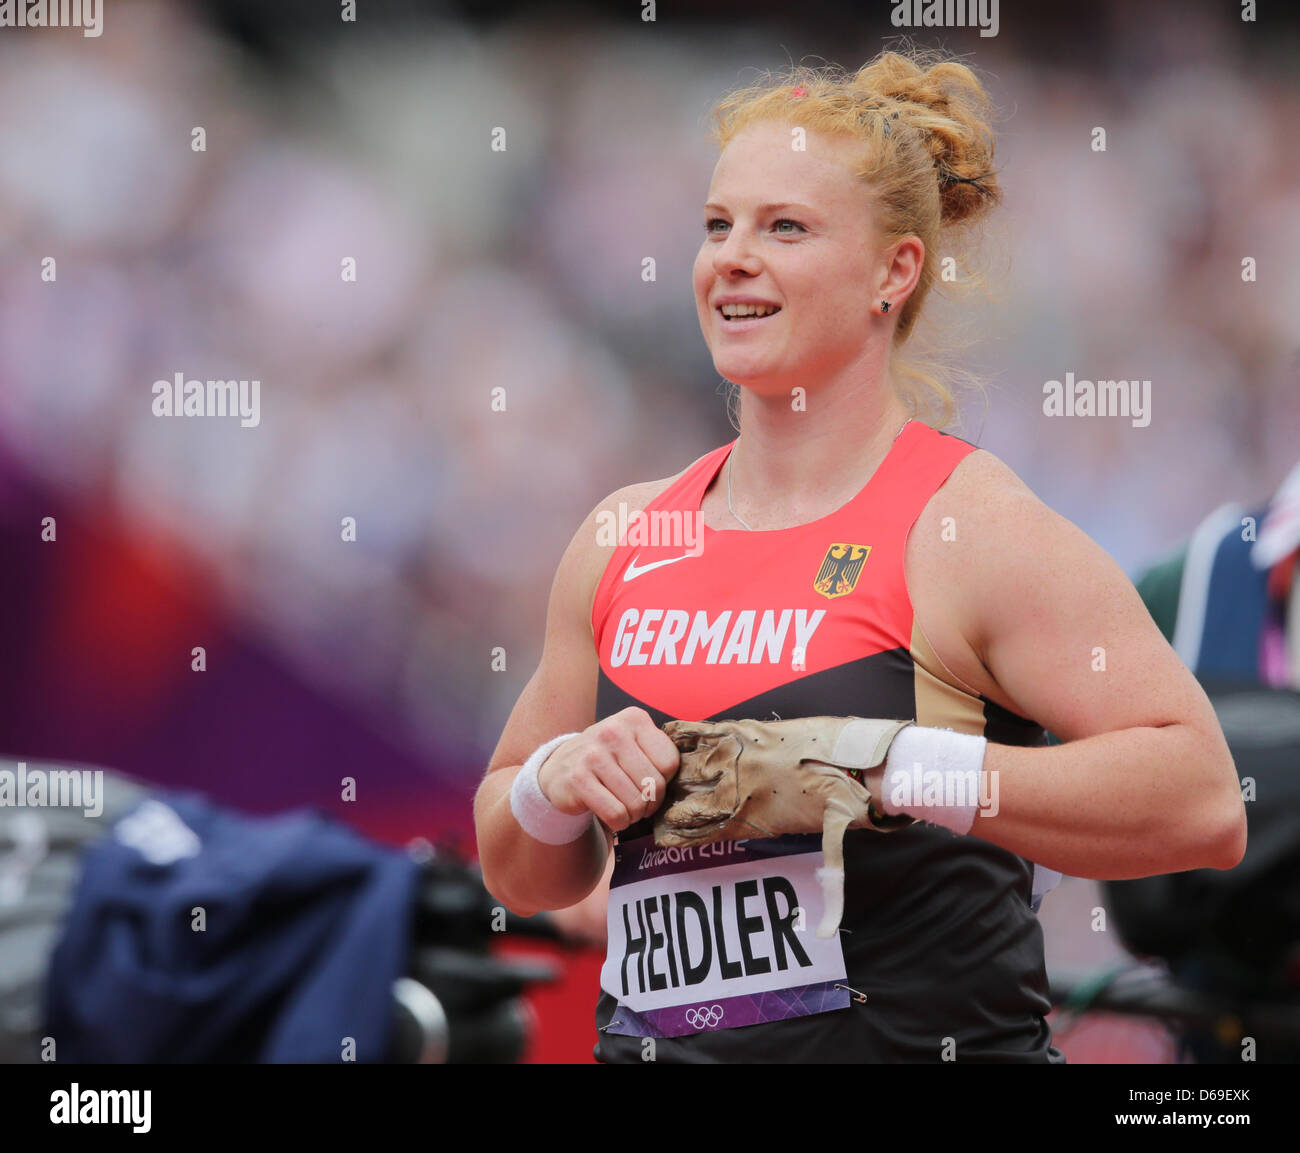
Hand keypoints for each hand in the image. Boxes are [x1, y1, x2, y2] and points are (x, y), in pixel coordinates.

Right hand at [536, 707, 679, 832]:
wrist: (559, 768)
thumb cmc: (608, 760)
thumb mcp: (633, 743)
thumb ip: (658, 753)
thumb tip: (691, 779)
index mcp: (634, 718)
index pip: (670, 762)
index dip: (665, 782)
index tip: (651, 784)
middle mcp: (613, 731)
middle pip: (654, 784)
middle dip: (650, 803)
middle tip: (639, 804)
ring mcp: (593, 754)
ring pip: (636, 802)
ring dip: (633, 815)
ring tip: (624, 808)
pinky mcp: (577, 778)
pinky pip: (616, 813)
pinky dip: (618, 823)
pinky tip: (610, 814)